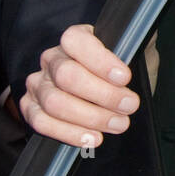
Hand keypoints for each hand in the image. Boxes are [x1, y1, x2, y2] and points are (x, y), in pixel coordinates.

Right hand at [21, 25, 139, 148]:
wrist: (107, 95)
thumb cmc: (121, 71)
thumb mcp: (136, 53)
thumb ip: (139, 44)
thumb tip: (143, 37)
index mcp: (75, 38)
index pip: (76, 41)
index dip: (100, 60)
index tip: (125, 77)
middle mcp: (52, 58)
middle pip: (67, 76)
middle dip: (102, 95)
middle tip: (129, 105)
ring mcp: (38, 83)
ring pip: (55, 102)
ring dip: (90, 117)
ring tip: (118, 124)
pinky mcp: (31, 108)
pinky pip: (42, 123)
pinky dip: (69, 133)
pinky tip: (93, 138)